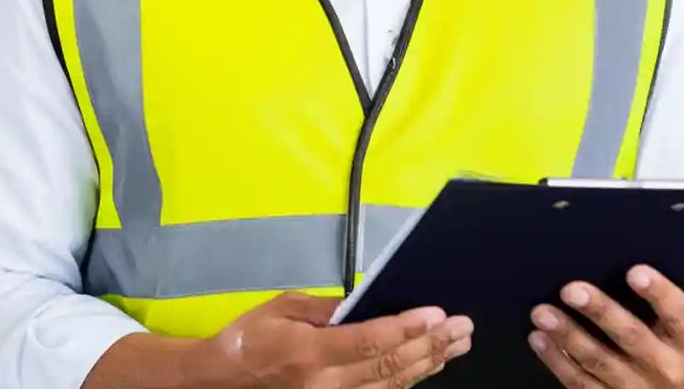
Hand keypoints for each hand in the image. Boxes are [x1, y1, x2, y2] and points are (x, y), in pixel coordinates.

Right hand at [210, 291, 473, 387]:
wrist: (220, 383)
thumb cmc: (249, 340)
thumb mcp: (282, 308)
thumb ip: (326, 308)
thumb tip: (366, 302)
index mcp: (310, 353)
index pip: (369, 341)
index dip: (407, 329)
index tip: (437, 314)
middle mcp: (325, 385)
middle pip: (390, 367)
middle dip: (431, 346)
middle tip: (463, 328)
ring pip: (391, 386)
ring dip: (428, 364)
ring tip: (456, 345)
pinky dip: (408, 382)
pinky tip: (429, 367)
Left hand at [527, 266, 683, 388]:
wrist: (682, 387)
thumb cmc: (670, 339)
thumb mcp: (677, 322)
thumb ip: (656, 298)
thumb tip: (611, 254)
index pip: (677, 313)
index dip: (657, 292)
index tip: (635, 271)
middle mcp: (667, 368)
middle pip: (632, 337)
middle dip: (600, 312)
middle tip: (571, 289)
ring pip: (599, 361)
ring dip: (567, 335)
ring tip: (542, 312)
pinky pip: (580, 382)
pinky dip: (556, 360)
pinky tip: (539, 337)